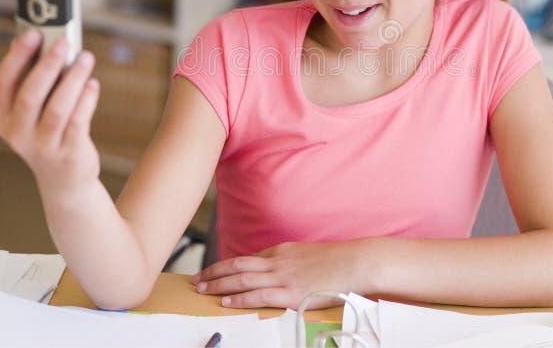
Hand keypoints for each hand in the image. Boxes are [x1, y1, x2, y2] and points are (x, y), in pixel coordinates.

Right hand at [0, 29, 100, 194]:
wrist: (64, 179)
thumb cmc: (50, 132)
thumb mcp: (36, 112)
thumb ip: (38, 82)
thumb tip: (50, 44)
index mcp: (2, 118)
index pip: (3, 83)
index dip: (17, 56)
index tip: (33, 33)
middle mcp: (17, 133)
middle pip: (30, 94)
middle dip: (47, 65)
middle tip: (64, 42)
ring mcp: (42, 146)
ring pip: (57, 107)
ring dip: (73, 79)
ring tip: (86, 58)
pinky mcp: (68, 154)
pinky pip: (78, 122)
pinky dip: (86, 99)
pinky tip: (93, 84)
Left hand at [192, 240, 370, 308]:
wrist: (356, 262)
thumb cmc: (338, 261)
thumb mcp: (310, 255)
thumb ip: (293, 262)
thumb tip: (282, 272)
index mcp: (283, 251)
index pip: (248, 259)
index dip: (227, 265)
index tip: (213, 271)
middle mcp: (278, 261)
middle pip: (238, 266)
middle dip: (214, 272)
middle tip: (196, 279)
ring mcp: (282, 277)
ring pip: (241, 279)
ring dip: (218, 284)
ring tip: (202, 290)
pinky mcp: (290, 293)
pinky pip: (257, 296)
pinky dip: (238, 299)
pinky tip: (225, 302)